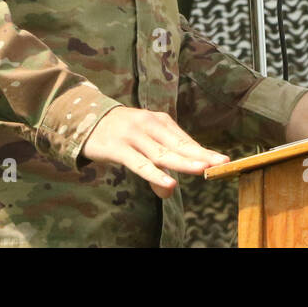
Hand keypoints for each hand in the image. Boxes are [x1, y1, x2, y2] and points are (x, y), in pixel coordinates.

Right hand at [81, 106, 229, 198]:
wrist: (84, 117)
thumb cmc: (119, 132)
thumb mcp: (140, 143)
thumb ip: (156, 165)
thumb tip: (168, 189)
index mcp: (159, 120)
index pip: (184, 140)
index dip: (203, 151)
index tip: (223, 161)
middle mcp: (148, 125)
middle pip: (178, 144)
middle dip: (200, 154)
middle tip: (222, 163)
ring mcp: (133, 136)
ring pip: (162, 153)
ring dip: (183, 162)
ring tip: (202, 169)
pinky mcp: (118, 147)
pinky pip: (139, 164)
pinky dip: (155, 174)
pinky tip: (169, 183)